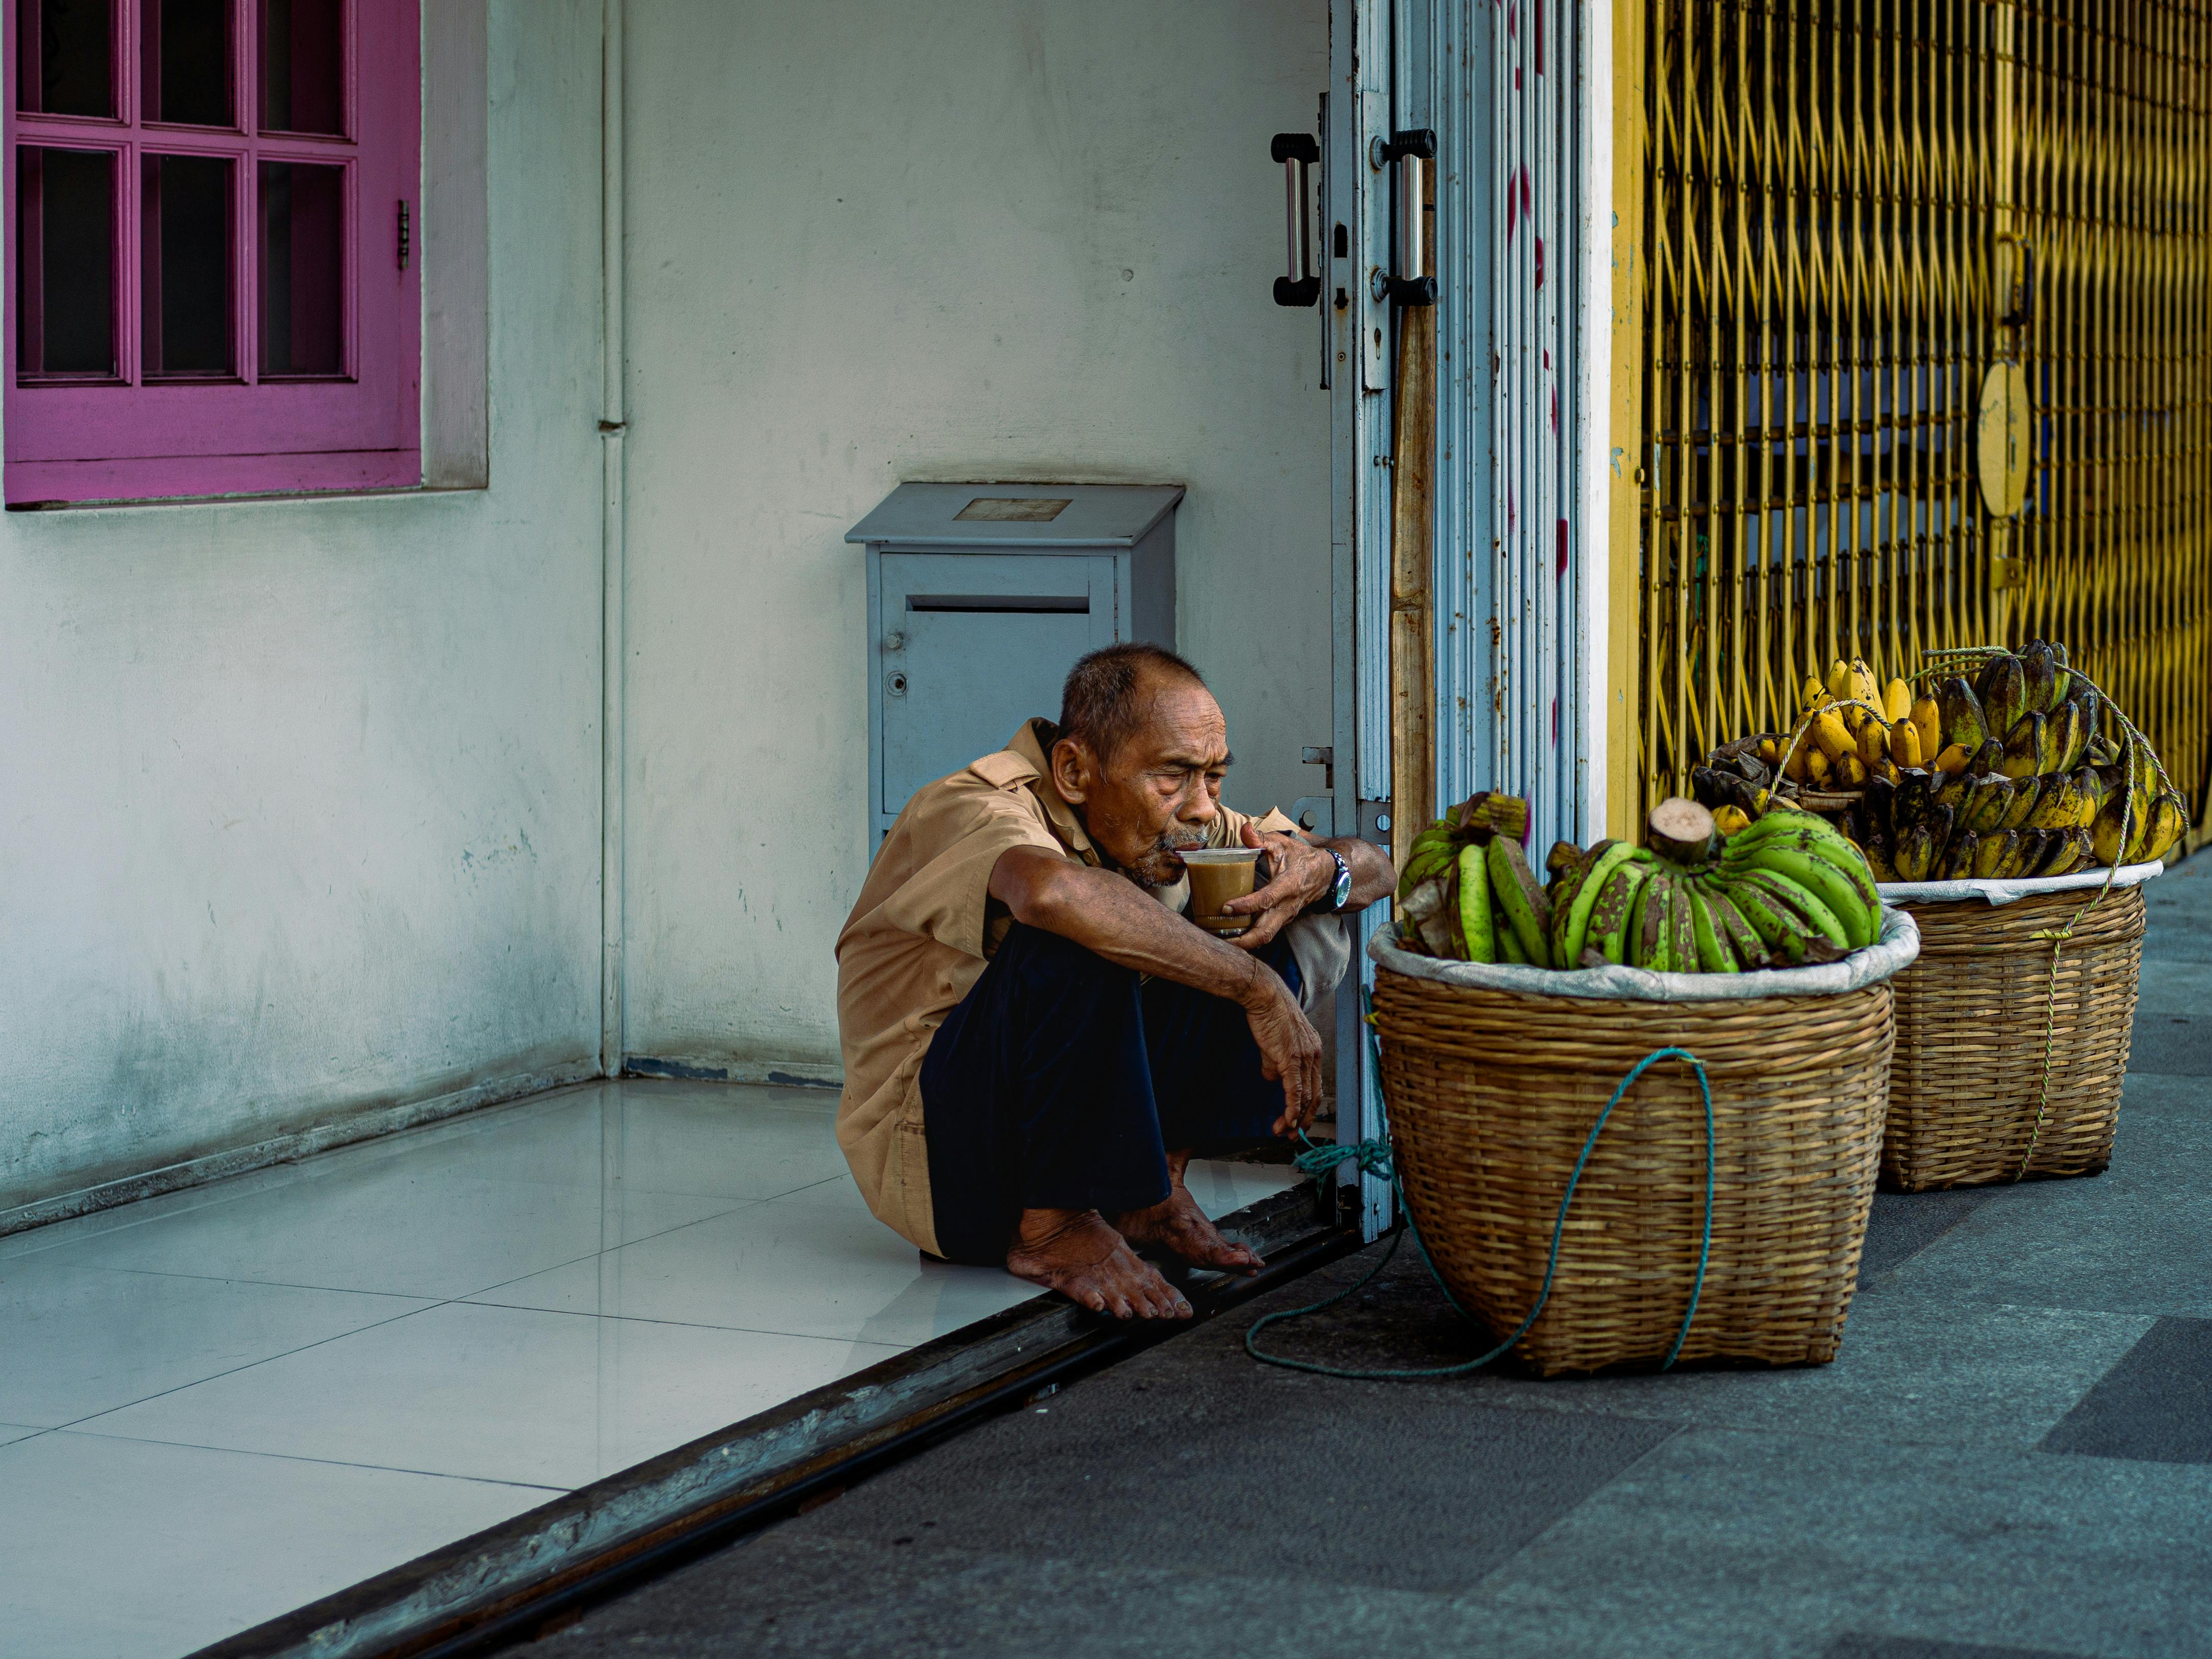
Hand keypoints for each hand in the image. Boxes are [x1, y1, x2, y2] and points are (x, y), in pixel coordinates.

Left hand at [1221, 822, 1335, 951]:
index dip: (1246, 905)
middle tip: (1218, 940)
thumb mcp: (1283, 843)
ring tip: (1221, 943)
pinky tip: (1233, 937)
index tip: (1226, 907)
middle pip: (1265, 932)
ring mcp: (1286, 916)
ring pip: (1265, 937)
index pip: (1266, 900)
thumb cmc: (1303, 858)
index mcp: (1288, 885)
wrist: (1326, 874)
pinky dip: (1250, 939)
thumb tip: (1245, 830)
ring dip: (1244, 944)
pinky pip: (1267, 934)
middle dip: (1242, 941)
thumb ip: (1262, 838)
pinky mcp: (1283, 921)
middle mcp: (1287, 906)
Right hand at [1240, 963, 1324, 1134]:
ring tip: (1286, 1131)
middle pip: (1315, 1095)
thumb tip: (1272, 1079)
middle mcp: (1315, 1055)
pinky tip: (1288, 1121)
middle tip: (1296, 1135)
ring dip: (1296, 1118)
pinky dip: (1293, 1109)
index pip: (1316, 1085)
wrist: (1265, 996)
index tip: (1300, 1121)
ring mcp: (1305, 1057)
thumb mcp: (1275, 1043)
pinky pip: (1295, 1090)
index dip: (1308, 1106)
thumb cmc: (1269, 1014)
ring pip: (1305, 1096)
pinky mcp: (1291, 1058)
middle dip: (1306, 1119)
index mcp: (1314, 1050)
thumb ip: (1275, 1063)